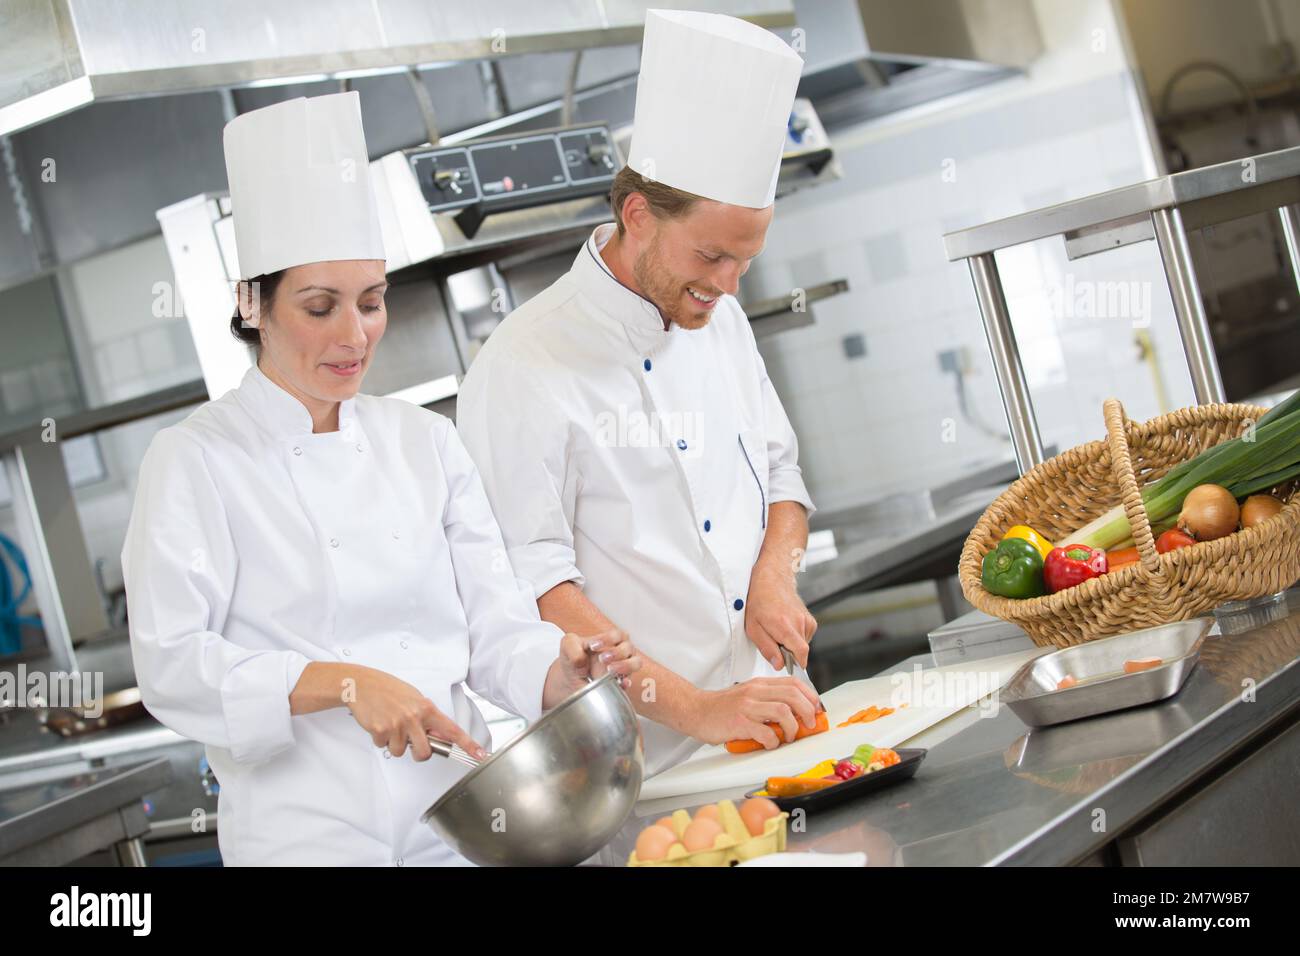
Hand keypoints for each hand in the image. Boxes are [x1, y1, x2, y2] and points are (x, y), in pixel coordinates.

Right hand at [344, 666, 487, 761]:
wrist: (363, 685)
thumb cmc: (389, 690)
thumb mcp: (415, 698)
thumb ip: (427, 717)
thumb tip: (438, 735)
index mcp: (427, 708)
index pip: (452, 730)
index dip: (468, 744)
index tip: (479, 755)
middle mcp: (414, 717)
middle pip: (424, 752)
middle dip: (417, 753)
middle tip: (410, 742)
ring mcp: (397, 724)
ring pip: (400, 752)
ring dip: (394, 743)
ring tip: (390, 725)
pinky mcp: (381, 730)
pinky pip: (383, 746)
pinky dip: (380, 739)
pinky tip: (379, 723)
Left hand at [543, 628, 641, 708]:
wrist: (571, 677)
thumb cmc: (574, 656)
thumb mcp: (567, 645)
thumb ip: (572, 647)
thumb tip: (582, 662)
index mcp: (611, 639)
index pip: (618, 635)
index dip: (608, 639)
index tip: (593, 645)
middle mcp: (621, 652)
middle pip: (629, 648)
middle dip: (617, 652)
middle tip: (602, 658)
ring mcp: (624, 667)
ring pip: (636, 663)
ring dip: (625, 665)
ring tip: (610, 670)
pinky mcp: (621, 682)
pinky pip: (629, 682)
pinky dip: (625, 683)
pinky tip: (618, 684)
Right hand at [690, 677, 819, 748]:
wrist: (696, 710)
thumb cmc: (722, 707)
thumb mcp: (748, 696)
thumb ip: (768, 701)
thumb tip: (794, 714)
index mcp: (759, 685)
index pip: (793, 683)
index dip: (810, 696)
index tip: (817, 708)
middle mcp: (755, 692)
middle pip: (792, 696)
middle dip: (808, 711)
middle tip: (809, 725)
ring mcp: (747, 706)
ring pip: (783, 711)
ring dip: (792, 727)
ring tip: (789, 736)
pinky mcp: (739, 722)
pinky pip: (765, 732)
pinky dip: (773, 740)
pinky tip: (770, 743)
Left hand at [744, 566, 817, 669]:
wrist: (772, 581)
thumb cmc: (759, 602)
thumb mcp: (753, 628)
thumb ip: (767, 648)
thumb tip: (779, 664)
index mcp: (784, 624)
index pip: (801, 652)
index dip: (796, 663)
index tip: (787, 664)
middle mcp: (799, 622)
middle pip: (800, 651)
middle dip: (788, 652)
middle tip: (774, 641)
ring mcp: (807, 620)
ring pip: (802, 644)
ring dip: (791, 644)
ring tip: (778, 631)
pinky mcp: (811, 620)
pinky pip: (805, 637)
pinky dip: (796, 637)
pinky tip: (786, 627)